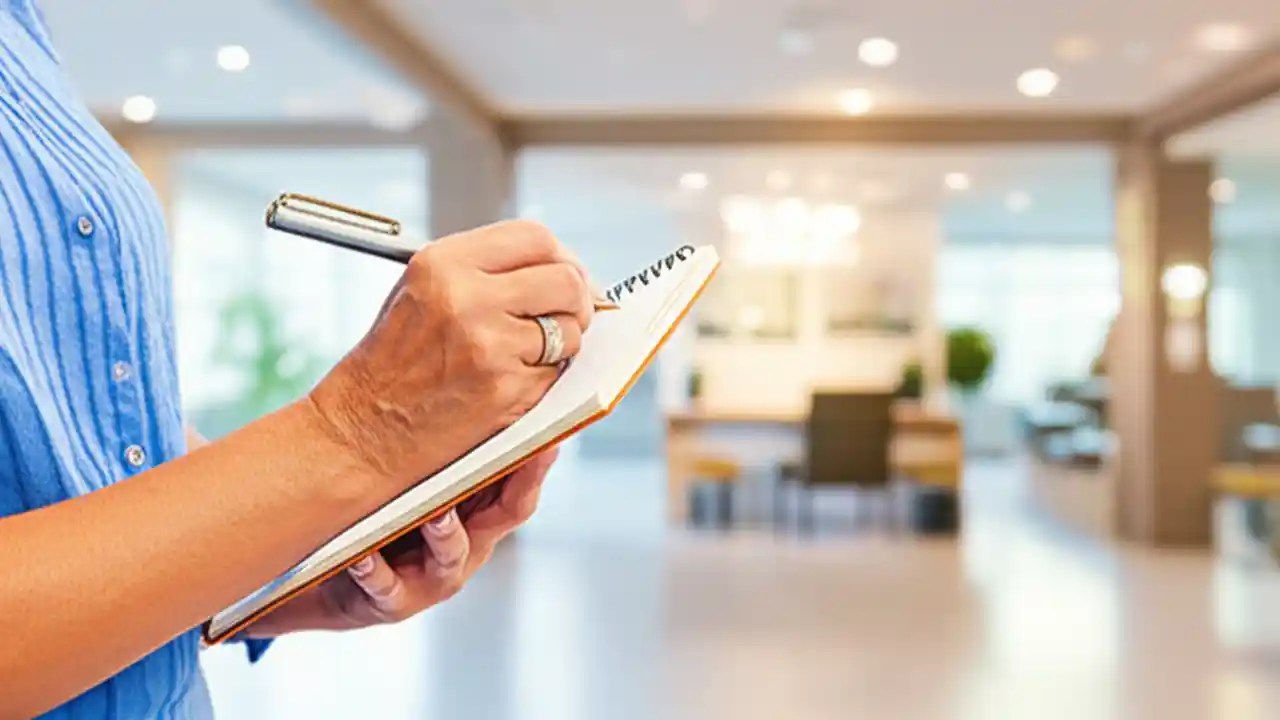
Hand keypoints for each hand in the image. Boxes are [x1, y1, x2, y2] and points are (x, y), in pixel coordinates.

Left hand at [244, 447, 559, 635]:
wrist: (330, 567)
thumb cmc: (383, 508)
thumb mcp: (420, 473)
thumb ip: (448, 441)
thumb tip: (470, 368)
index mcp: (481, 512)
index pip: (522, 483)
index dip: (540, 459)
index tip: (552, 427)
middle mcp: (469, 546)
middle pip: (507, 515)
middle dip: (517, 485)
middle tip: (526, 454)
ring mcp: (433, 577)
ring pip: (452, 556)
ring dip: (447, 533)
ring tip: (438, 512)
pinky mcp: (391, 602)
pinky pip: (386, 588)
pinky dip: (375, 571)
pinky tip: (362, 555)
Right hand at [307, 221, 593, 488]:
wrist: (363, 431)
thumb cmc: (395, 361)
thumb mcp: (422, 291)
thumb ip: (482, 270)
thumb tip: (560, 267)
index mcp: (442, 262)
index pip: (535, 238)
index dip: (562, 257)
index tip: (567, 274)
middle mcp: (465, 297)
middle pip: (565, 280)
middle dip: (578, 298)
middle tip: (570, 314)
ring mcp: (488, 345)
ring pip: (569, 329)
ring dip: (565, 342)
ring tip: (532, 352)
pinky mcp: (505, 389)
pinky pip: (555, 372)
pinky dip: (546, 377)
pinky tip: (513, 381)